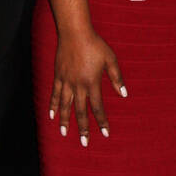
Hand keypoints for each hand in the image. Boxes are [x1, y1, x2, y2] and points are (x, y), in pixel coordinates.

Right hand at [50, 28, 126, 145]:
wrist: (75, 33)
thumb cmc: (95, 44)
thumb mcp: (110, 59)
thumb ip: (117, 78)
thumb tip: (124, 94)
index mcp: (92, 82)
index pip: (98, 107)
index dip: (102, 121)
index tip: (105, 133)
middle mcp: (78, 85)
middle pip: (81, 111)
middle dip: (83, 128)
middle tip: (84, 143)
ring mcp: (66, 81)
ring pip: (64, 106)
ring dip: (65, 121)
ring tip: (64, 134)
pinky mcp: (58, 76)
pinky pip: (54, 94)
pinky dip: (53, 106)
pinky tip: (51, 116)